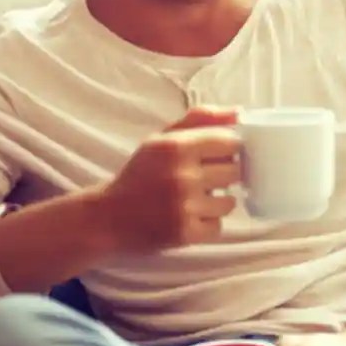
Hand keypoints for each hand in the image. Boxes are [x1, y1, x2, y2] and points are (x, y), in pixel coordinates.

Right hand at [94, 106, 240, 251]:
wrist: (108, 217)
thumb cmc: (140, 175)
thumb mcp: (162, 140)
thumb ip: (199, 121)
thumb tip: (238, 112)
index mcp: (176, 146)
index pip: (230, 141)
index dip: (228, 149)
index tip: (218, 155)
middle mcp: (182, 175)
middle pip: (235, 171)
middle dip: (223, 175)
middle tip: (204, 179)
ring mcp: (185, 206)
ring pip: (230, 202)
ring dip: (217, 202)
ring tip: (196, 200)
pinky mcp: (185, 233)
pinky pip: (218, 226)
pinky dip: (207, 224)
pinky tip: (189, 217)